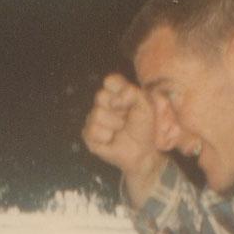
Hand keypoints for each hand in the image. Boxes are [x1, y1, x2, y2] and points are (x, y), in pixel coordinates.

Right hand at [82, 74, 165, 204]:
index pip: (109, 81)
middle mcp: (102, 103)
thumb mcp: (145, 105)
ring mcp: (93, 119)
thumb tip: (114, 101)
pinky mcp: (88, 135)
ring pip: (97, 114)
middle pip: (100, 96)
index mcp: (115, 92)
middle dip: (118, 111)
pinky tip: (112, 141)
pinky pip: (93, 130)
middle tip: (126, 121)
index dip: (121, 92)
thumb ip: (132, 92)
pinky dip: (106, 137)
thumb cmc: (144, 128)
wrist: (142, 152)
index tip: (131, 105)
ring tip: (120, 132)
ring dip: (114, 126)